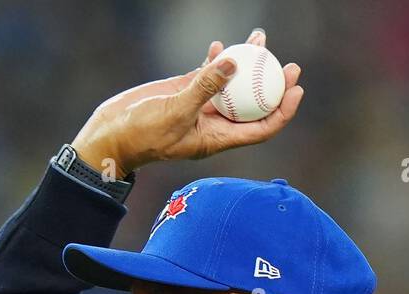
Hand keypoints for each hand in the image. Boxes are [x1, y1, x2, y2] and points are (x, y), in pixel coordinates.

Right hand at [70, 28, 303, 178]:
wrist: (113, 134)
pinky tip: (220, 44)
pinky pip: (208, 74)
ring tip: (260, 39)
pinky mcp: (185, 93)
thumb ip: (205, 86)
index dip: (283, 110)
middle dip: (274, 85)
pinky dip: (217, 59)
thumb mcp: (176, 111)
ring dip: (248, 64)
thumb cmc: (142, 134)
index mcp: (218, 139)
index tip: (295, 89)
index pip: (262, 128)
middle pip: (254, 105)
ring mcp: (201, 108)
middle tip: (290, 65)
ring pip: (233, 85)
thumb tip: (235, 61)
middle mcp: (214, 125)